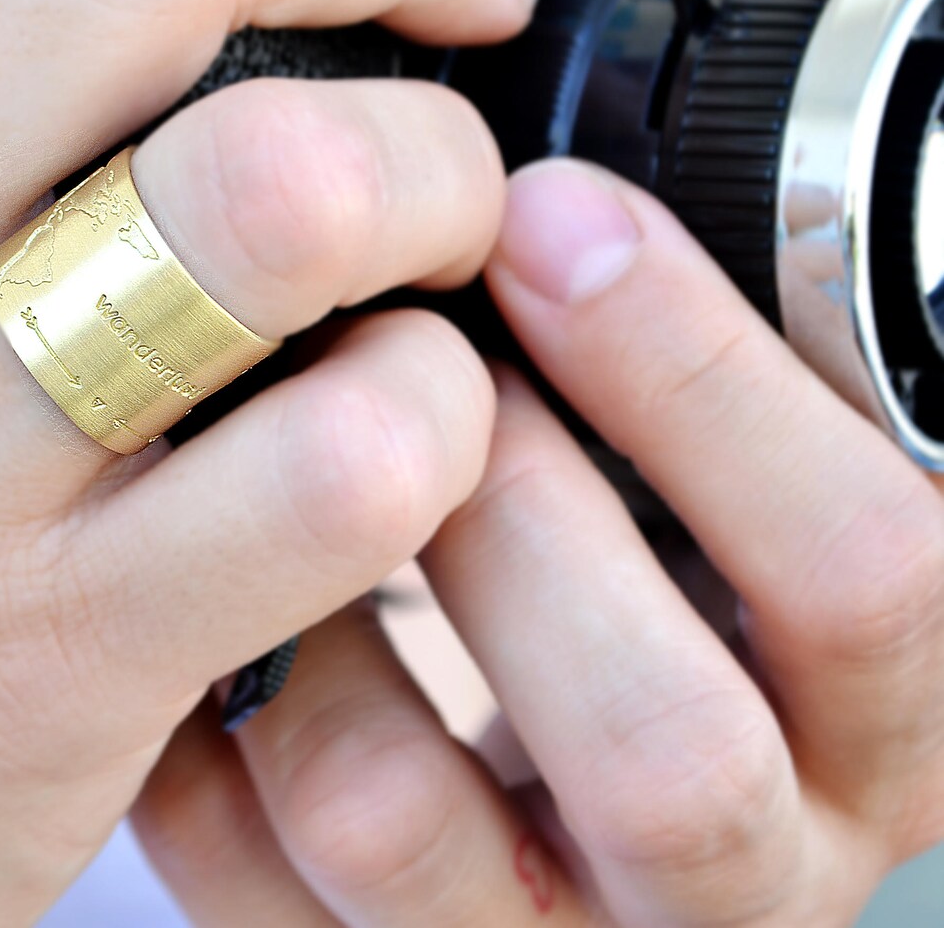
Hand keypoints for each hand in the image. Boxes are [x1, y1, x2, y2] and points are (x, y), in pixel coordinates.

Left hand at [132, 161, 943, 925]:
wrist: (553, 798)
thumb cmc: (639, 576)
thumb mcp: (726, 485)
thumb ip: (685, 388)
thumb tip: (559, 197)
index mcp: (866, 722)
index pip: (869, 579)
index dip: (706, 384)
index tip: (555, 217)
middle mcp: (726, 867)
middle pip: (661, 750)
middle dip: (511, 513)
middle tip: (412, 366)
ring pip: (392, 816)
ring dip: (306, 606)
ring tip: (270, 473)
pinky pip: (244, 877)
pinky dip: (190, 727)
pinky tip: (186, 608)